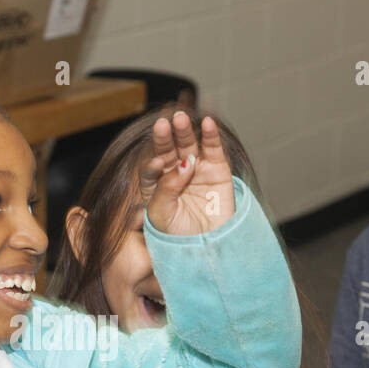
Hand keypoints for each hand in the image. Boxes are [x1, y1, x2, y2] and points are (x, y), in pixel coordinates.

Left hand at [142, 111, 235, 235]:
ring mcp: (196, 170)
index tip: (157, 164)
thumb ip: (167, 188)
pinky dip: (211, 134)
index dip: (152, 165)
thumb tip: (184, 163)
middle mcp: (174, 175)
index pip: (150, 169)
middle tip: (164, 124)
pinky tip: (207, 123)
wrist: (207, 249)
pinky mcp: (217, 170)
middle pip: (168, 151)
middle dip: (166, 138)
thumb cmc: (178, 236)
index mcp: (155, 187)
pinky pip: (213, 149)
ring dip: (184, 131)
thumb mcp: (162, 214)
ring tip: (181, 118)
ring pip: (188, 145)